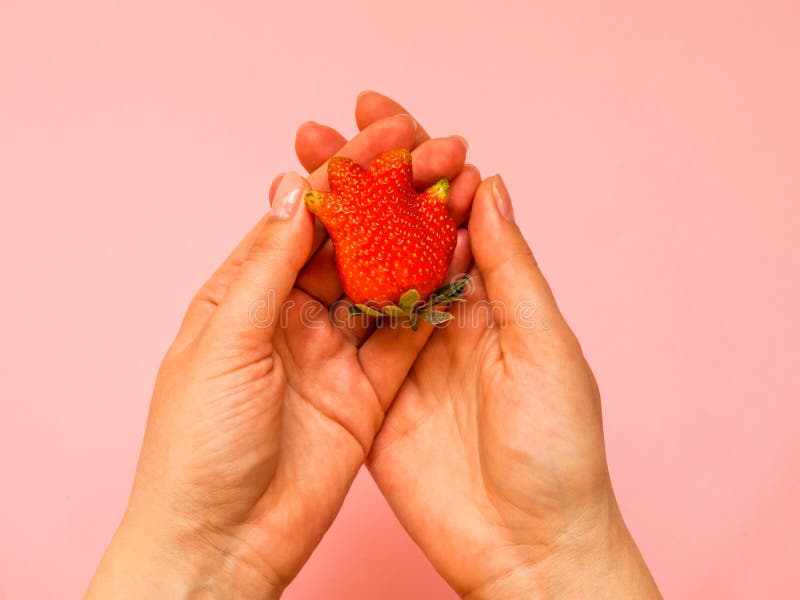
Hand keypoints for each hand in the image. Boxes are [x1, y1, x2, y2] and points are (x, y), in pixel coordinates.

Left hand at [87, 115, 469, 597]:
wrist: (224, 540)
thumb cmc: (199, 443)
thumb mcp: (226, 341)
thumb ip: (266, 266)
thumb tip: (291, 188)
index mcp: (246, 295)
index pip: (301, 220)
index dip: (342, 178)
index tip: (384, 138)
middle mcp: (293, 317)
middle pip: (350, 246)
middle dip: (388, 203)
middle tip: (433, 159)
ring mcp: (334, 354)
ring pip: (383, 286)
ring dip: (416, 246)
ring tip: (455, 201)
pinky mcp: (368, 393)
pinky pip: (405, 339)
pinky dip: (430, 306)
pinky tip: (458, 267)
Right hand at [296, 91, 660, 598]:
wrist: (525, 547)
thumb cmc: (557, 451)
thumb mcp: (544, 347)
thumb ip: (510, 269)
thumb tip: (489, 187)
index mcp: (494, 297)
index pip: (451, 211)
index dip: (420, 162)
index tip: (388, 118)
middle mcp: (445, 315)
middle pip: (398, 231)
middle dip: (365, 179)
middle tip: (326, 131)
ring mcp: (403, 351)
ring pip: (364, 270)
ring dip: (335, 220)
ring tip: (300, 171)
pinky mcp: (369, 390)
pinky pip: (343, 330)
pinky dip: (320, 287)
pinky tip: (294, 247)